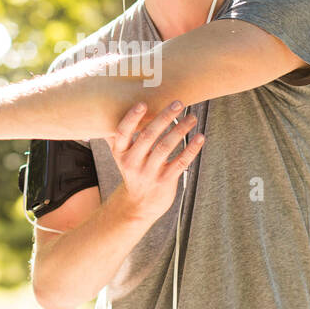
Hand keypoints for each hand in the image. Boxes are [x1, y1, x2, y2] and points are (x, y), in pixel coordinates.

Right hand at [106, 99, 205, 225]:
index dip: (132, 118)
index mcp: (120, 153)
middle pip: (148, 136)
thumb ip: (116, 136)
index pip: (122, 133)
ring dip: (180, 129)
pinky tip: (200, 137)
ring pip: (165, 147)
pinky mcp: (165, 181)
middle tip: (178, 103)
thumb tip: (109, 109)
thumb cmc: (133, 171)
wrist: (139, 205)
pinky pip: (180, 162)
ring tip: (192, 117)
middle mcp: (132, 162)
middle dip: (164, 117)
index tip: (143, 103)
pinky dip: (191, 149)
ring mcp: (149, 173)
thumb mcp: (121, 156)